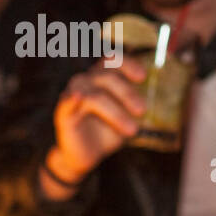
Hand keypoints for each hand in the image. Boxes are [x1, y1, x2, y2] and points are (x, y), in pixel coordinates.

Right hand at [46, 55, 147, 186]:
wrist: (87, 156)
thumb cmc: (108, 132)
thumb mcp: (127, 117)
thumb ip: (135, 105)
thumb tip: (152, 98)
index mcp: (101, 78)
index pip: (112, 60)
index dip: (127, 63)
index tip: (143, 77)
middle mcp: (86, 82)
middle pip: (107, 76)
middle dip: (128, 93)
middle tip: (142, 111)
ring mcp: (73, 96)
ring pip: (95, 95)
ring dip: (116, 112)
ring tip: (132, 131)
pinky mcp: (64, 113)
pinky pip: (67, 102)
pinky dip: (72, 98)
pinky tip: (78, 98)